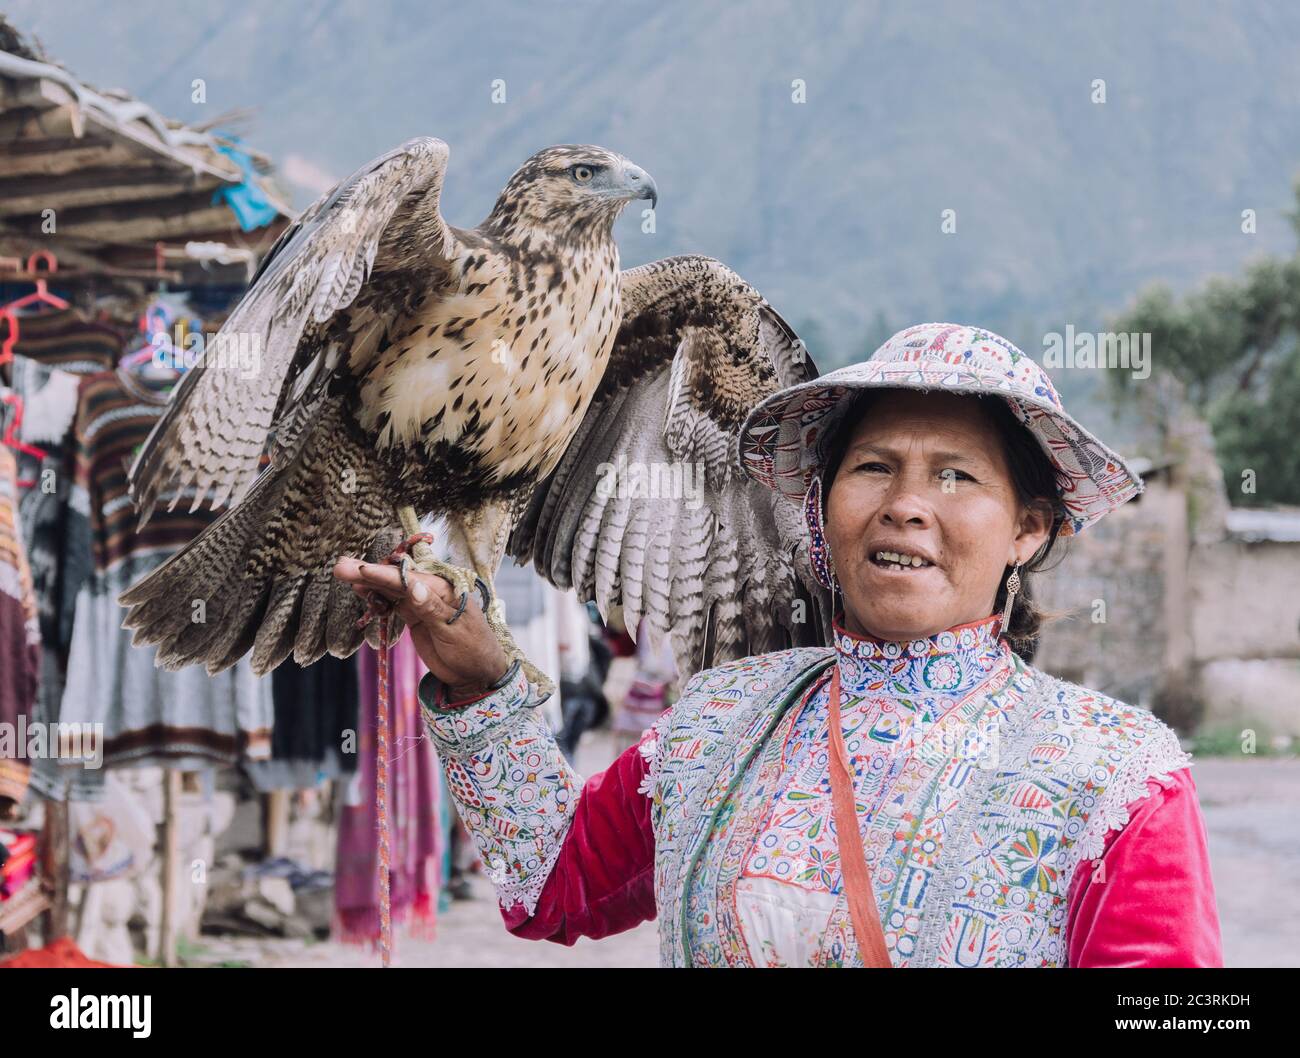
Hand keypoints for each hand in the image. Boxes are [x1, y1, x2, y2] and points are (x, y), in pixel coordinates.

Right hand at [333, 557, 509, 698]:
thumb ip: (431, 608)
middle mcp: (431, 591)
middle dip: (368, 573)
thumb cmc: (472, 649)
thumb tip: (413, 587)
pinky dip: (376, 596)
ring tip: (342, 572)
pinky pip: (392, 603)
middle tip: (340, 566)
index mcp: (444, 589)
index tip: (362, 570)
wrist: (476, 672)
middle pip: (395, 580)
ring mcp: (421, 603)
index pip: (409, 579)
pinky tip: (360, 590)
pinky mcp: (414, 616)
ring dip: (368, 582)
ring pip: (391, 589)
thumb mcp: (453, 630)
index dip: (384, 574)